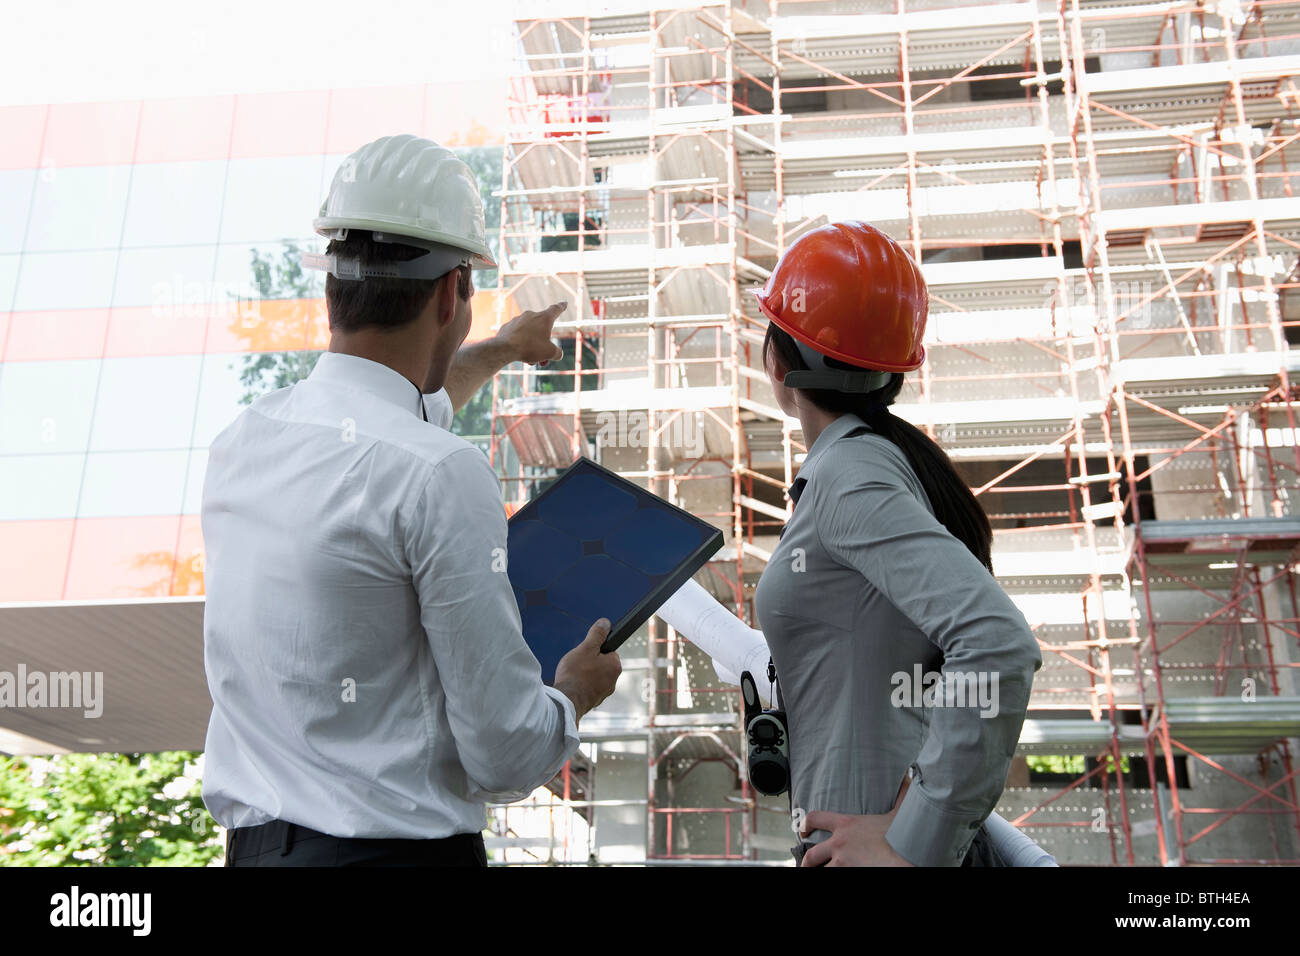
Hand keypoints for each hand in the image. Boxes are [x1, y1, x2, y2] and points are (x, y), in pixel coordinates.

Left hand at [497, 301, 566, 366]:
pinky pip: (517, 334)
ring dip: (531, 344)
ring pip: (529, 332)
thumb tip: (557, 353)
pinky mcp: (507, 326)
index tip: (564, 303)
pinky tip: (517, 352)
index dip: (561, 307)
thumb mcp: (550, 353)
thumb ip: (557, 353)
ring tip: (529, 358)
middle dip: (543, 341)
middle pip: (541, 328)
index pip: (555, 310)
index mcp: (544, 318)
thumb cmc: (530, 348)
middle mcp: (531, 315)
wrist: (504, 348)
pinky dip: (520, 343)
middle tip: (543, 356)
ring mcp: (518, 319)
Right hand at [553, 618, 621, 719]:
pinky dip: (581, 686)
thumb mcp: (585, 648)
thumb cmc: (575, 675)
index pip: (608, 651)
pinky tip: (572, 685)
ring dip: (585, 675)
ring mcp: (604, 692)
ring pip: (594, 676)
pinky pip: (588, 688)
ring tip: (573, 675)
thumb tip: (605, 623)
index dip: (595, 650)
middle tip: (577, 664)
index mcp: (615, 666)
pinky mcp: (594, 701)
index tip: (585, 653)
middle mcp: (613, 680)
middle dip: (589, 662)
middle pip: (601, 664)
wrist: (566, 701)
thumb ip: (597, 635)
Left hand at [799, 774, 915, 866]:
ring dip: (820, 872)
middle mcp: (839, 842)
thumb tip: (907, 777)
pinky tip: (835, 877)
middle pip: (812, 855)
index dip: (806, 823)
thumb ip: (899, 794)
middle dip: (807, 862)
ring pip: (821, 870)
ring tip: (817, 873)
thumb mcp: (898, 810)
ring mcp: (841, 859)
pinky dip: (834, 876)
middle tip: (805, 865)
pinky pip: (833, 876)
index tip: (802, 828)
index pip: (817, 817)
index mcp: (847, 823)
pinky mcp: (846, 871)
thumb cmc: (902, 833)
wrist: (905, 852)